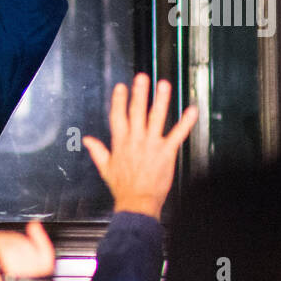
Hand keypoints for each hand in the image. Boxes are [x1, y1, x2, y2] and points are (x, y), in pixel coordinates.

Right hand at [0, 220, 54, 280]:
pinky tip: (34, 227)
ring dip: (15, 237)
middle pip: (18, 246)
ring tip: (2, 237)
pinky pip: (46, 250)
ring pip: (30, 245)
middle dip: (2, 239)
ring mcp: (42, 271)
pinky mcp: (46, 270)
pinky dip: (40, 237)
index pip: (9, 253)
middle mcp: (35, 274)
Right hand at [82, 75, 197, 219]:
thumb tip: (87, 140)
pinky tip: (192, 110)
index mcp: (120, 143)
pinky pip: (177, 134)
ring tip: (164, 85)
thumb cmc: (122, 188)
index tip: (121, 87)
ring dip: (160, 100)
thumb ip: (97, 151)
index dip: (119, 101)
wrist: (136, 202)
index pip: (118, 117)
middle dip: (139, 94)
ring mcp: (151, 145)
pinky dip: (186, 122)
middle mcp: (135, 140)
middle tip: (142, 78)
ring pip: (156, 118)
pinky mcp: (166, 152)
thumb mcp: (105, 168)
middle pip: (137, 112)